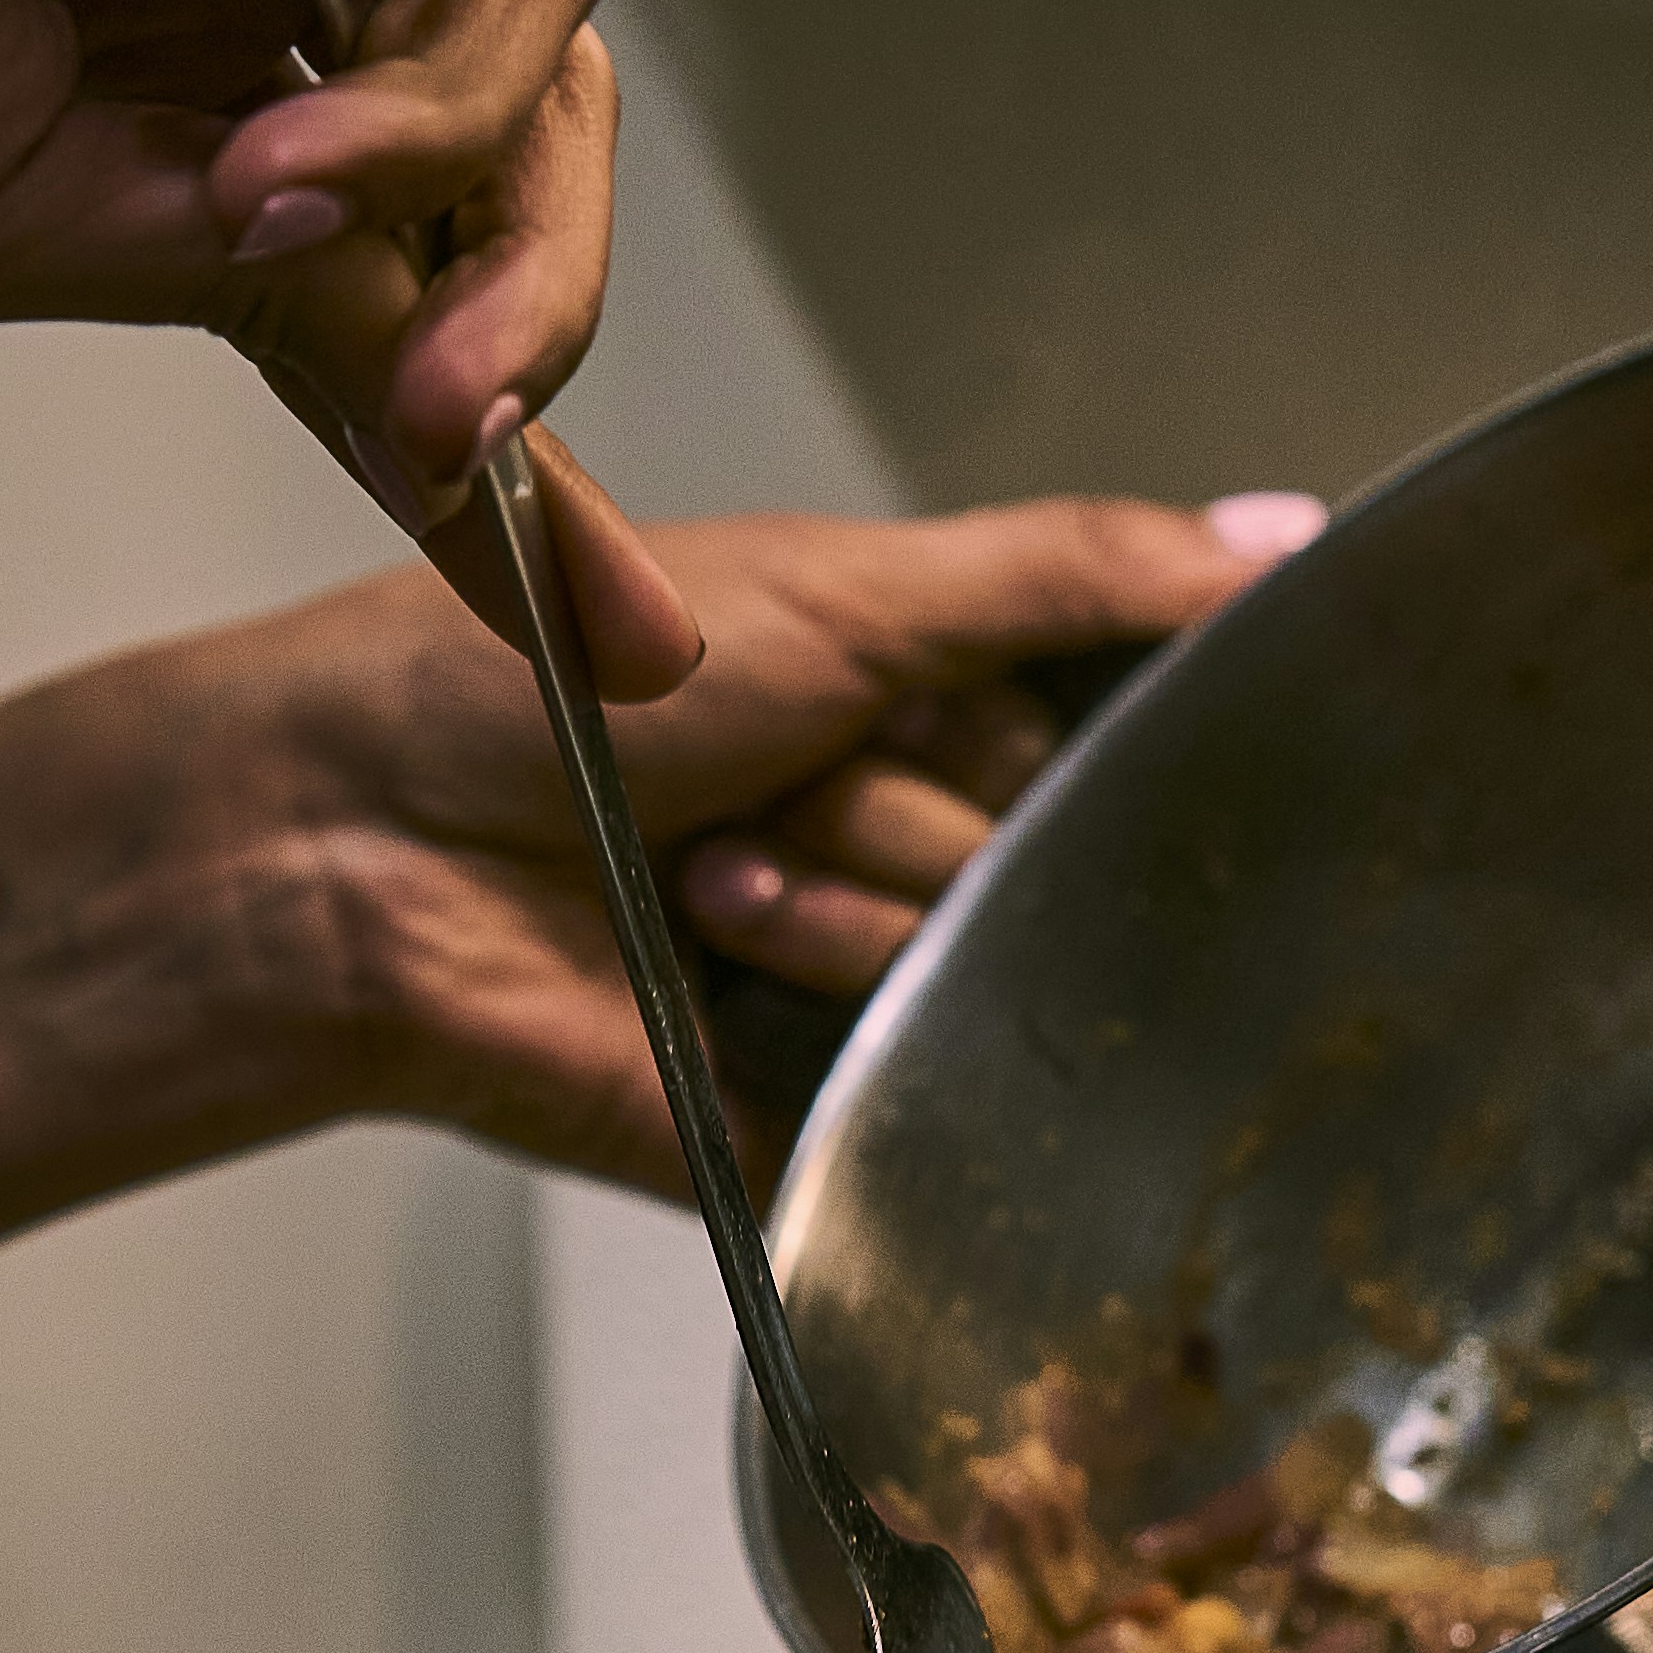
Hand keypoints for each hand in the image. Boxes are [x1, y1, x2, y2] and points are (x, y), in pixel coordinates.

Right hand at [0, 0, 651, 564]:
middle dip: (520, 308)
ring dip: (425, 130)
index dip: (528, 460)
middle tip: (455, 415)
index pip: (418, 273)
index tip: (635, 648)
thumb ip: (231, 294)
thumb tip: (430, 373)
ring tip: (258, 173)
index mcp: (183, 74)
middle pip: (526, 143)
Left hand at [255, 489, 1329, 1187]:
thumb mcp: (849, 583)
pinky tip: (718, 952)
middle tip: (788, 773)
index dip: (1089, 717)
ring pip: (999, 957)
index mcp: (945, 703)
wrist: (364, 847)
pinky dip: (825, 1003)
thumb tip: (1289, 542)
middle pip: (1077, 848)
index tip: (999, 698)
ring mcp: (877, 977)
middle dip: (930, 803)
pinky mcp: (828, 1109)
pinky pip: (928, 1079)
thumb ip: (1081, 573)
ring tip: (713, 867)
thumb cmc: (548, 679)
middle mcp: (925, 840)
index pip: (1139, 721)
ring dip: (851, 894)